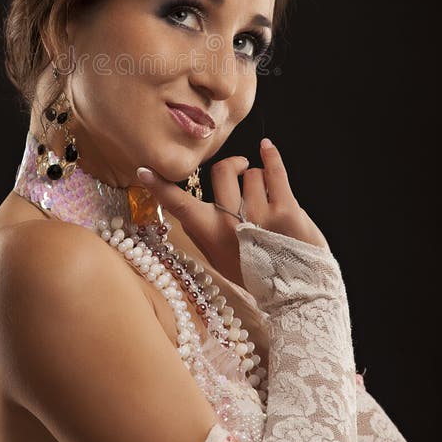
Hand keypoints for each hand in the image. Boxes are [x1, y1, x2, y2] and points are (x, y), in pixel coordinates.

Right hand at [136, 138, 329, 286]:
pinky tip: (267, 147)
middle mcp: (231, 223)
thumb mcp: (220, 261)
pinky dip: (271, 155)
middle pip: (222, 170)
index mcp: (210, 234)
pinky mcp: (286, 210)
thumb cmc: (256, 273)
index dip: (160, 187)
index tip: (144, 169)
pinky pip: (274, 171)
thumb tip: (183, 210)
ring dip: (259, 180)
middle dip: (232, 165)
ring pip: (253, 173)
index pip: (180, 206)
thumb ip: (202, 235)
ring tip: (267, 201)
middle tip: (239, 167)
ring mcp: (258, 215)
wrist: (296, 293)